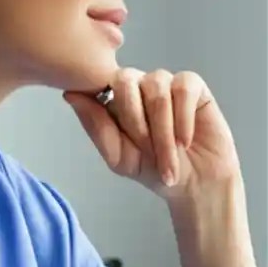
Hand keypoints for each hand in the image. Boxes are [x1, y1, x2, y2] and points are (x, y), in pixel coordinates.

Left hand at [64, 69, 241, 200]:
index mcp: (115, 100)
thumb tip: (70, 95)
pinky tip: (186, 140)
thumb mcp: (120, 158)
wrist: (196, 185)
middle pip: (125, 81)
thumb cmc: (157, 171)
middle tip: (147, 153)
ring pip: (156, 89)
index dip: (104, 102)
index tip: (116, 133)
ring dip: (163, 130)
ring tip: (170, 158)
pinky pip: (183, 89)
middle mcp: (138, 85)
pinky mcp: (192, 85)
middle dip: (136, 122)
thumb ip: (97, 127)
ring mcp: (165, 82)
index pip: (99, 83)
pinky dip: (183, 119)